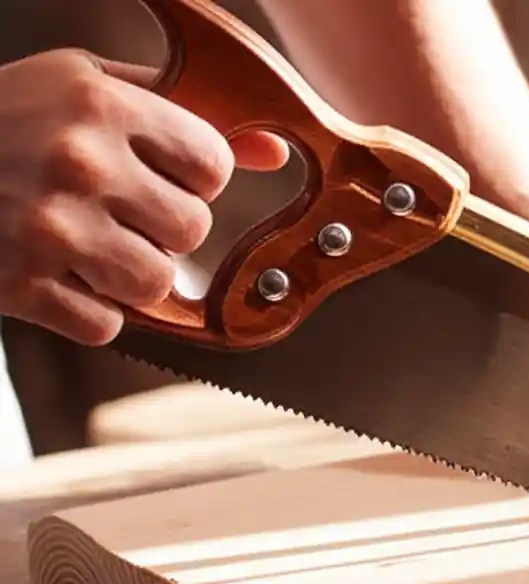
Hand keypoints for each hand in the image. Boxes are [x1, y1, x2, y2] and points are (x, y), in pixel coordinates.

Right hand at [0, 49, 288, 345]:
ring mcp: (48, 228)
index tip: (163, 175)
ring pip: (157, 283)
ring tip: (95, 247)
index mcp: (100, 104)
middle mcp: (78, 163)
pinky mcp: (20, 286)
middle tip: (121, 212)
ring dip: (133, 274)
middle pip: (192, 229)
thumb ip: (181, 110)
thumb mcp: (83, 85)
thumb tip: (273, 150)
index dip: (194, 177)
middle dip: (165, 226)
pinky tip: (62, 277)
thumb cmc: (5, 119)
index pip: (212, 165)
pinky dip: (91, 311)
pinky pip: (106, 324)